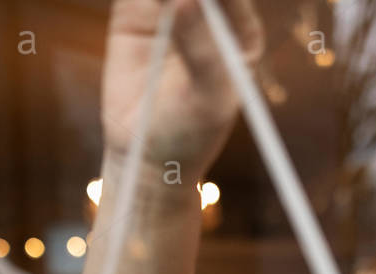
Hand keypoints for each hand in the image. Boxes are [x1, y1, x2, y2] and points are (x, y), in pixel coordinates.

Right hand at [104, 0, 263, 178]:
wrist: (147, 155)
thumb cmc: (191, 133)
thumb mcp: (207, 97)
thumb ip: (200, 48)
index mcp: (241, 31)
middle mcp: (210, 15)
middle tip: (170, 0)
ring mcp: (171, 10)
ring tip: (155, 3)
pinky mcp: (134, 14)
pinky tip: (136, 2)